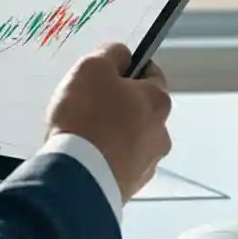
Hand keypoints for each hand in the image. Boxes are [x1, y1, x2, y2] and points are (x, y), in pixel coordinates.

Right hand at [45, 44, 172, 200]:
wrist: (77, 176)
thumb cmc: (86, 118)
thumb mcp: (92, 68)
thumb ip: (111, 54)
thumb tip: (121, 53)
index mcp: (158, 101)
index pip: (151, 74)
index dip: (128, 69)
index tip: (107, 72)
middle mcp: (161, 133)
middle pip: (139, 108)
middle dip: (117, 104)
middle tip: (87, 103)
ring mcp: (147, 163)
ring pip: (129, 138)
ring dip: (111, 133)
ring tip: (81, 133)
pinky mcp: (130, 185)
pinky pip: (117, 162)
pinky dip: (104, 156)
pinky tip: (83, 154)